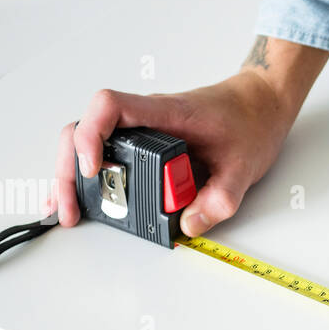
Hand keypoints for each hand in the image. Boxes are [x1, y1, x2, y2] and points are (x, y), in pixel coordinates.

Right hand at [50, 36, 328, 235]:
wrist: (260, 105)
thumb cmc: (250, 122)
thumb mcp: (244, 166)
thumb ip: (221, 197)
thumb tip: (191, 224)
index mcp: (166, 114)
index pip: (111, 106)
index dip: (91, 134)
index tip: (92, 168)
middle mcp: (145, 118)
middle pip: (83, 128)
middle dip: (68, 168)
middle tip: (70, 207)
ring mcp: (140, 130)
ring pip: (86, 141)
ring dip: (70, 174)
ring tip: (67, 210)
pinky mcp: (143, 144)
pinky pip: (104, 153)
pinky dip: (86, 175)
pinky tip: (78, 198)